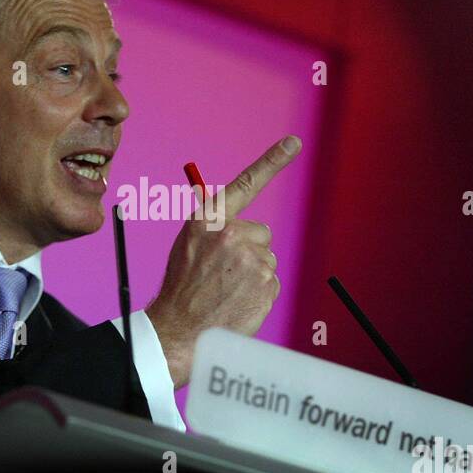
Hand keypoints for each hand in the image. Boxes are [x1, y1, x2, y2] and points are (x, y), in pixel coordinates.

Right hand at [146, 135, 301, 387]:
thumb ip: (214, 228)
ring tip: (227, 290)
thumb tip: (241, 226)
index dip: (271, 161)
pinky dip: (258, 294)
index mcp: (208, 219)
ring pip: (267, 260)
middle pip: (261, 233)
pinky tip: (237, 302)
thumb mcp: (189, 245)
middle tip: (224, 273)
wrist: (179, 329)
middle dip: (249, 250)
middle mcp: (231, 233)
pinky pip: (271, 283)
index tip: (293, 143)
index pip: (245, 184)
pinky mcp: (265, 282)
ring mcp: (250, 258)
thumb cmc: (183, 288)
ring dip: (253, 274)